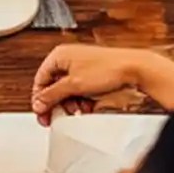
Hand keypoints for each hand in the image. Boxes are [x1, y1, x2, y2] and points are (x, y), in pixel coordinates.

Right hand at [32, 45, 152, 125]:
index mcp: (59, 56)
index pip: (40, 80)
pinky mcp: (90, 75)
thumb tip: (38, 104)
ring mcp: (80, 67)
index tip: (42, 112)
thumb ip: (52, 96)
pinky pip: (79, 91)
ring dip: (70, 104)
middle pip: (53, 87)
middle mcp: (68, 59)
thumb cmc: (108, 69)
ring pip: (66, 91)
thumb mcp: (73, 85)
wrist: (134, 69)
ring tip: (78, 110)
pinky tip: (87, 107)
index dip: (40, 98)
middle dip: (57, 103)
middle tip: (56, 117)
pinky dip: (81, 100)